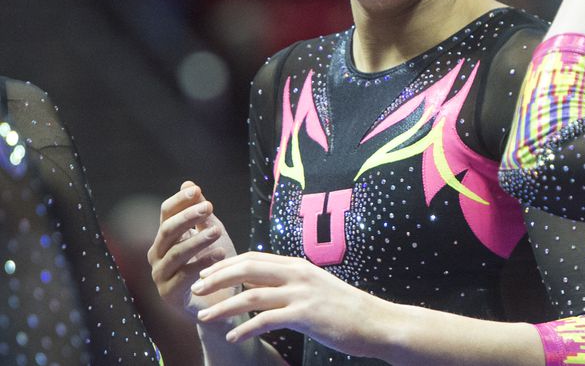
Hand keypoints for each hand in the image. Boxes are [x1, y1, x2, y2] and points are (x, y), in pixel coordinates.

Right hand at [148, 181, 237, 318]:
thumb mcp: (209, 234)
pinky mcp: (169, 294)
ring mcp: (160, 274)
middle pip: (167, 231)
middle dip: (188, 217)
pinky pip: (184, 276)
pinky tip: (220, 254)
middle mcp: (157, 254)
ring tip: (218, 231)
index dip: (179, 201)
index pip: (165, 214)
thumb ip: (199, 213)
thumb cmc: (212, 264)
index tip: (196, 190)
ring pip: (176, 253)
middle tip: (209, 207)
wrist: (217, 302)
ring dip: (197, 240)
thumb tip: (189, 183)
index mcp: (165, 237)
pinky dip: (202, 264)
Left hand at [191, 252, 389, 357]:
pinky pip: (266, 320)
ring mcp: (301, 294)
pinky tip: (233, 338)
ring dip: (223, 307)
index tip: (206, 274)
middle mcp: (298, 274)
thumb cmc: (346, 308)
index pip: (254, 258)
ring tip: (205, 317)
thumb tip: (265, 287)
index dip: (226, 264)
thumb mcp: (317, 288)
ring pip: (251, 296)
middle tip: (196, 288)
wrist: (376, 321)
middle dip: (217, 277)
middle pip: (247, 269)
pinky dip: (246, 329)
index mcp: (299, 266)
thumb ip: (292, 284)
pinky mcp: (305, 315)